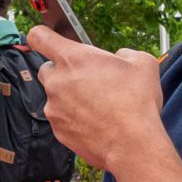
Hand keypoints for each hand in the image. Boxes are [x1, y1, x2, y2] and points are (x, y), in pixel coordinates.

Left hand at [25, 26, 165, 171]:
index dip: (41, 36)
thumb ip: (125, 53)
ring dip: (71, 97)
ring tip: (99, 105)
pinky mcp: (58, 130)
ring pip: (56, 96)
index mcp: (72, 59)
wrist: (132, 145)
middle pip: (47, 69)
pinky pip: (62, 119)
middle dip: (64, 72)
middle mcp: (56, 82)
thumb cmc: (137, 102)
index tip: (46, 39)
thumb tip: (121, 57)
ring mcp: (54, 108)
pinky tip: (96, 122)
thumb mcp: (142, 63)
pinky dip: (74, 119)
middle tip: (88, 79)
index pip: (39, 37)